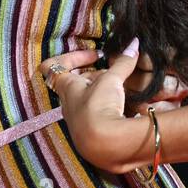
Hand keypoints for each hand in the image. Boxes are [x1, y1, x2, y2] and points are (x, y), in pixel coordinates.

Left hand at [40, 38, 153, 173]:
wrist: (104, 144)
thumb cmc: (99, 105)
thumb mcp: (111, 81)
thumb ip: (122, 63)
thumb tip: (134, 43)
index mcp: (66, 87)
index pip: (53, 65)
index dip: (72, 57)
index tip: (96, 55)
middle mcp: (68, 102)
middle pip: (76, 82)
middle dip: (95, 75)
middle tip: (112, 73)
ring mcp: (78, 119)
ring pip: (88, 98)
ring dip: (104, 91)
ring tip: (122, 88)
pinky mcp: (92, 132)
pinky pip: (97, 113)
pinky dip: (110, 106)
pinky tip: (125, 106)